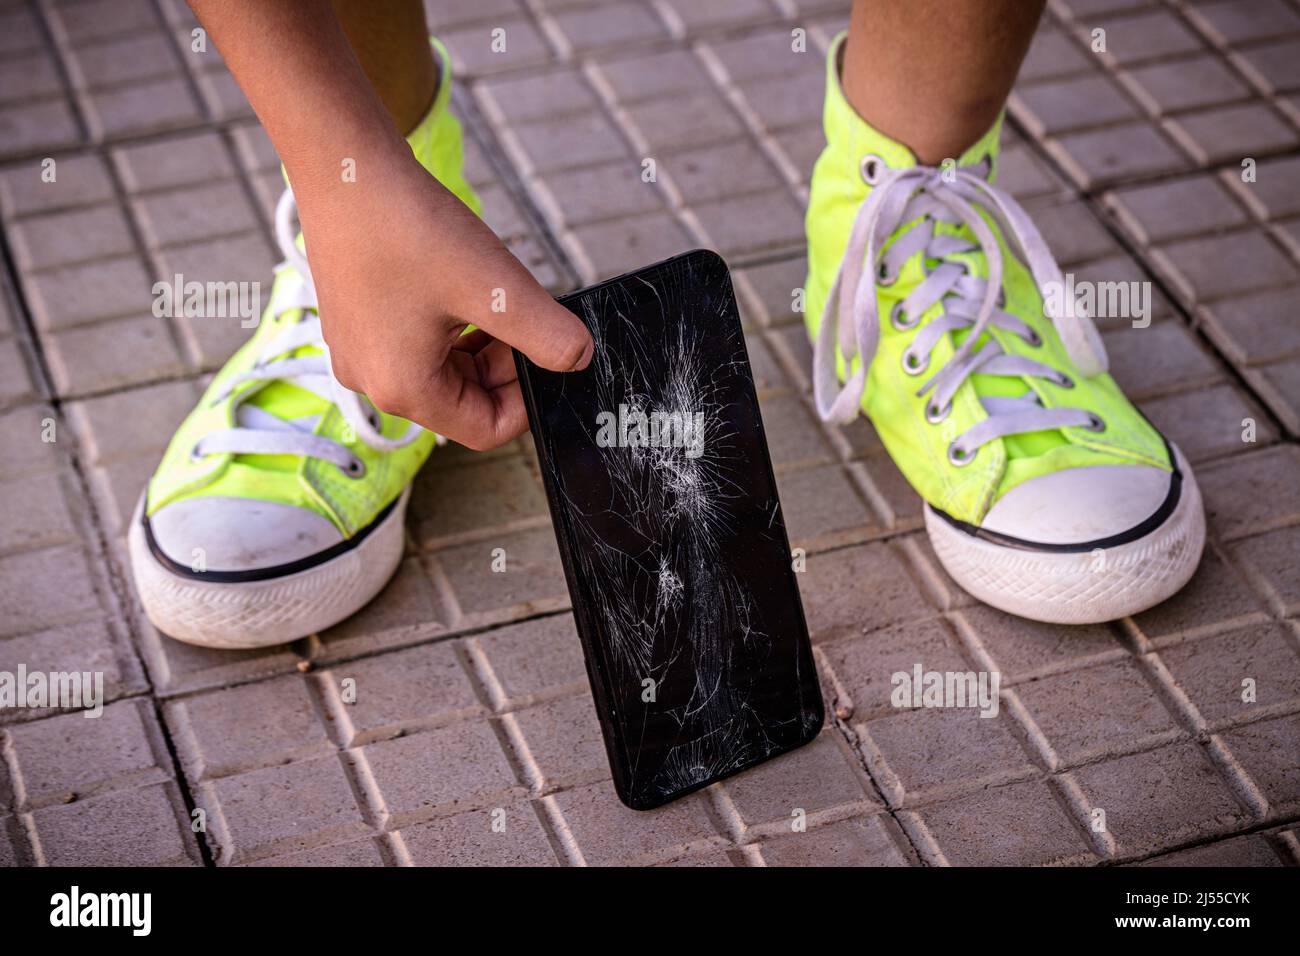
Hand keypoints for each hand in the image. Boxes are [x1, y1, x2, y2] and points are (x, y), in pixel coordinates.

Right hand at [294, 149, 592, 450]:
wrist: (343, 165)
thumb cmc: (408, 225)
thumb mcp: (496, 288)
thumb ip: (547, 335)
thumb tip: (579, 359)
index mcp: (403, 389)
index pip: (486, 430)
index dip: (527, 400)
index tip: (545, 353)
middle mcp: (372, 381)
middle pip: (465, 400)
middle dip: (504, 364)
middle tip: (520, 312)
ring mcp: (359, 352)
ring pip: (445, 370)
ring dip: (481, 341)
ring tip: (490, 291)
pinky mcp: (356, 322)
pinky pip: (419, 343)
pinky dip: (452, 324)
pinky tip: (461, 281)